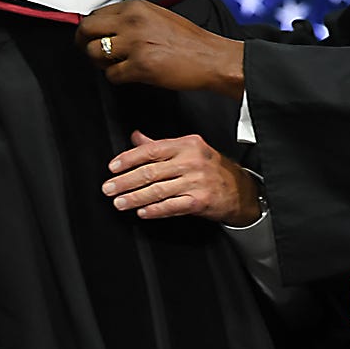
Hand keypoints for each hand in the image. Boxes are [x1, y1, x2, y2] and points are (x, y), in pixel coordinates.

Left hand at [78, 0, 243, 94]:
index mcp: (136, 8)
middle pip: (86, 30)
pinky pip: (111, 75)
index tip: (93, 37)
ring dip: (100, 63)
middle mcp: (132, 22)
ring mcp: (135, 44)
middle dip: (84, 43)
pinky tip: (130, 74)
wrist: (210, 58)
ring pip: (94, 53)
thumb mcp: (157, 16)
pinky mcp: (139, 66)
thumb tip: (106, 28)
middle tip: (91, 52)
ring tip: (115, 64)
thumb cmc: (188, 40)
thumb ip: (131, 19)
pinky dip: (117, 78)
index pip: (96, 14)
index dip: (91, 28)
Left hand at [101, 131, 260, 223]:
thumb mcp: (188, 150)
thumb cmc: (211, 169)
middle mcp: (192, 161)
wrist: (241, 190)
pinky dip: (154, 210)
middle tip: (108, 188)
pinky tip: (141, 212)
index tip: (112, 168)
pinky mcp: (200, 201)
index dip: (128, 159)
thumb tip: (135, 137)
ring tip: (119, 202)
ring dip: (134, 198)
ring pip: (158, 190)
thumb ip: (160, 145)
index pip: (151, 150)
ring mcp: (197, 181)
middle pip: (150, 171)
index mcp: (187, 144)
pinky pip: (171, 206)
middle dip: (125, 181)